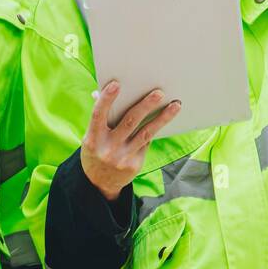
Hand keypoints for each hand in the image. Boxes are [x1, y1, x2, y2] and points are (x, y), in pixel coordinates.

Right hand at [80, 81, 182, 201]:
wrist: (99, 184)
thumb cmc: (96, 151)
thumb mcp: (91, 136)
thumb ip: (99, 116)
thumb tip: (101, 91)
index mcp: (93, 139)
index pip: (98, 115)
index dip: (106, 99)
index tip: (116, 84)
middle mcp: (108, 148)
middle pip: (129, 122)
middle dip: (146, 105)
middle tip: (159, 92)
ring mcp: (122, 158)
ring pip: (146, 133)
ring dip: (163, 118)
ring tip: (175, 105)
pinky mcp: (134, 164)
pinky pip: (146, 142)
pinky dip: (155, 129)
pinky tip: (166, 118)